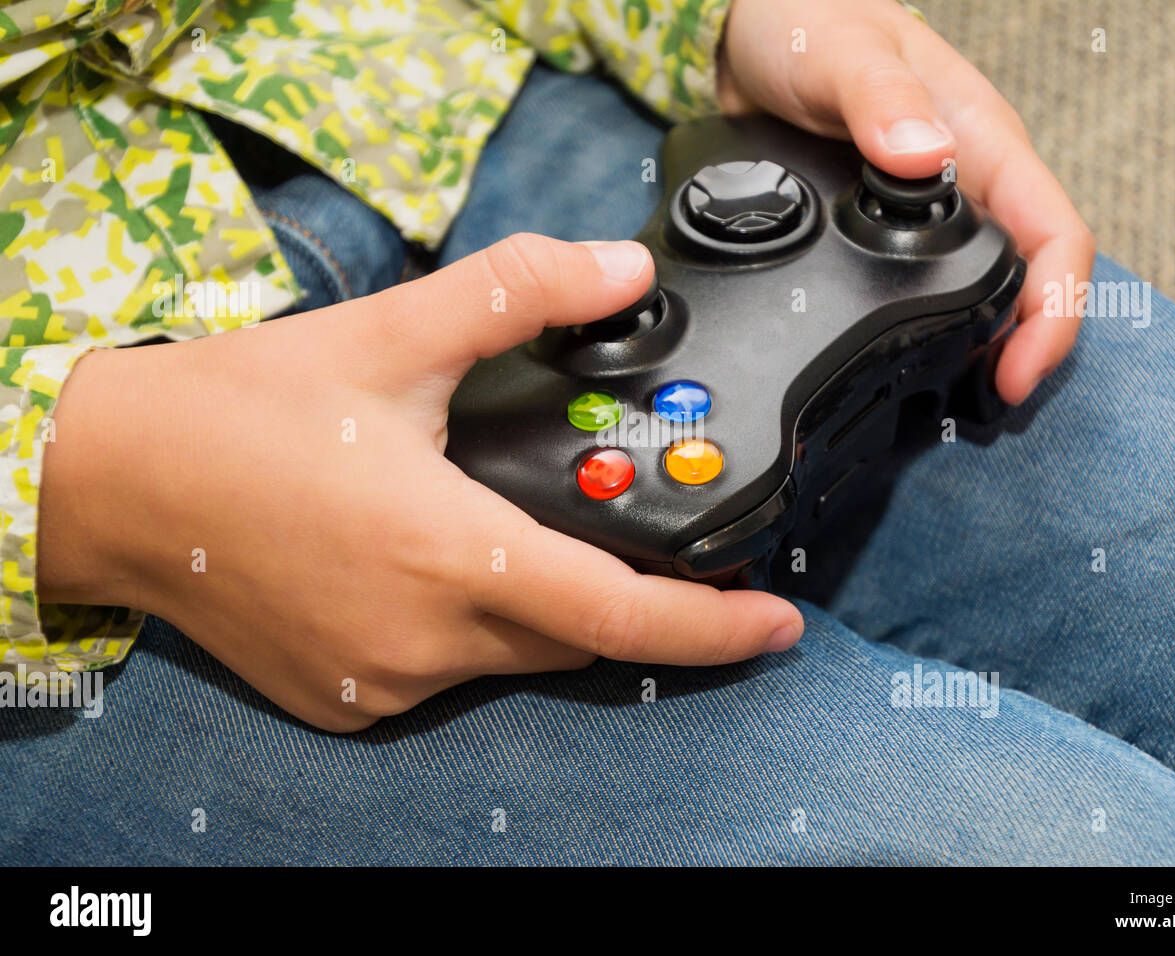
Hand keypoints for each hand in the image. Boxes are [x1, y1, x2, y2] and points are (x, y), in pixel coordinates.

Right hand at [37, 235, 803, 731]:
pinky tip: (437, 568)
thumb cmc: (239, 415)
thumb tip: (617, 269)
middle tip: (633, 533)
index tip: (776, 622)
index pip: (618, 616)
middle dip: (625, 593)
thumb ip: (515, 294)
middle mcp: (424, 638)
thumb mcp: (386, 333)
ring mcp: (383, 681)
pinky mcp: (347, 702)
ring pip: (514, 656)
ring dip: (542, 602)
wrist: (112, 484)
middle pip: (576, 635)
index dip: (712, 626)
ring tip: (513, 527)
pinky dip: (472, 627)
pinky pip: (447, 674)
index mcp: (449, 555)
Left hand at [718, 0, 1094, 404]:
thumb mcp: (837, 52)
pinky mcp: (891, 230)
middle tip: (986, 407)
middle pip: (1032, 279)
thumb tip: (922, 153)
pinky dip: (935, 330)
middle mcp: (968, 180)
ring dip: (984, 347)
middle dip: (1025, 347)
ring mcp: (932, 210)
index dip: (1054, 309)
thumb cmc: (807, 23)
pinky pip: (931, 287)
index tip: (1019, 369)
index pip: (1053, 234)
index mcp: (979, 139)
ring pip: (987, 291)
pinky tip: (911, 362)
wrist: (754, 38)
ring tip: (954, 402)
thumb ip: (878, 96)